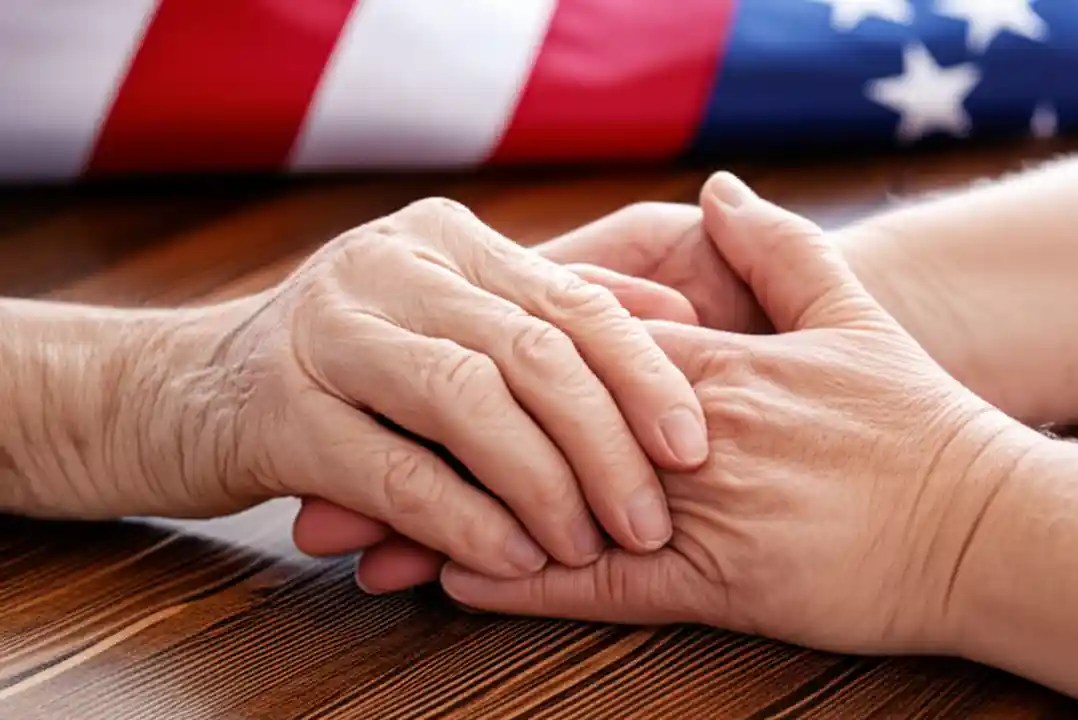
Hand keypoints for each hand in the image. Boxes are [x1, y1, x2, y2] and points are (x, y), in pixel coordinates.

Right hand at [59, 198, 706, 577]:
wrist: (183, 394)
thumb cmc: (350, 366)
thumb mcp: (453, 319)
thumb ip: (554, 310)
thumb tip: (674, 315)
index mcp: (448, 238)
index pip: (573, 302)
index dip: (645, 376)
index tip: (694, 449)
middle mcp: (391, 264)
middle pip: (531, 351)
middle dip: (606, 444)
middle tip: (651, 521)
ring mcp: (326, 329)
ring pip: (468, 401)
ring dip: (543, 485)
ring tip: (587, 547)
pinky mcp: (275, 408)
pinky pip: (394, 468)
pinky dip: (465, 518)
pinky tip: (512, 560)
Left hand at [435, 174, 1045, 652]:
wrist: (987, 526)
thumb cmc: (920, 423)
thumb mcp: (855, 315)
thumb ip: (780, 248)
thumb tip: (721, 189)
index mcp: (718, 365)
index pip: (578, 349)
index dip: (492, 354)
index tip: (421, 355)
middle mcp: (695, 433)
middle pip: (542, 428)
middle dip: (447, 440)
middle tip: (359, 445)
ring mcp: (705, 511)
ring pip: (558, 507)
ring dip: (465, 520)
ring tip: (375, 531)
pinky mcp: (723, 586)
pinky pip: (607, 588)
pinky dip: (530, 584)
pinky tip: (461, 582)